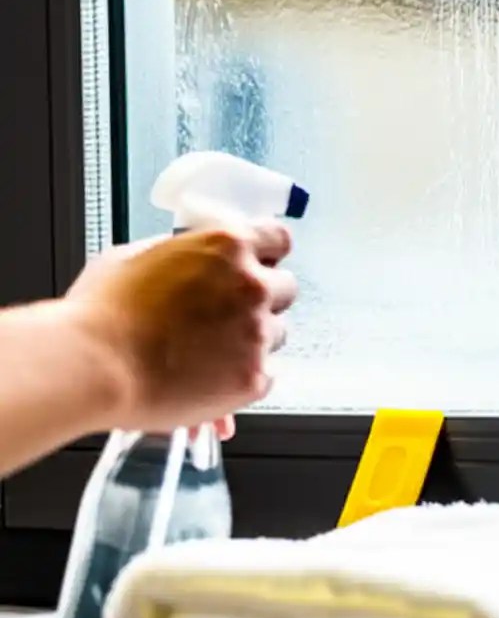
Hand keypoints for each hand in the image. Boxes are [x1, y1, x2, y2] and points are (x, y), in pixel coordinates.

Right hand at [64, 218, 296, 435]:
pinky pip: (266, 375)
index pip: (278, 239)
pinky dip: (244, 376)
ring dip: (254, 339)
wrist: (95, 365)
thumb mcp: (137, 255)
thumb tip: (194, 257)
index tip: (261, 263)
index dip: (268, 254)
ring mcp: (256, 332)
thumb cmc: (103, 312)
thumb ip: (183, 253)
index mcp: (226, 246)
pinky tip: (212, 377)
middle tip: (229, 313)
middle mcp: (251, 286)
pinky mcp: (253, 376)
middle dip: (262, 298)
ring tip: (210, 350)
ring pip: (277, 333)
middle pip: (285, 288)